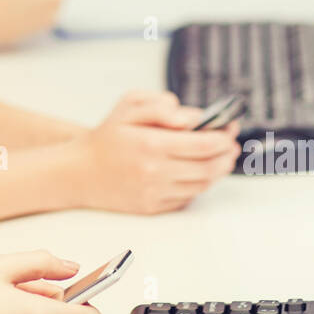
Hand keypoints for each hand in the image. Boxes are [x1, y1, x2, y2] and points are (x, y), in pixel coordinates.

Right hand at [67, 90, 241, 213]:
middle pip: (209, 168)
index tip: (230, 128)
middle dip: (227, 155)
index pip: (203, 145)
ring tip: (222, 158)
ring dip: (218, 171)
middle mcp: (155, 172)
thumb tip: (191, 118)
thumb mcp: (129, 106)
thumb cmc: (107, 136)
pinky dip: (199, 185)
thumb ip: (160, 106)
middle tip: (232, 145)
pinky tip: (199, 172)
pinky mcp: (153, 208)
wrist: (81, 171)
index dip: (224, 137)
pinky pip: (187, 198)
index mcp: (151, 144)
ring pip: (202, 185)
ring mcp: (155, 193)